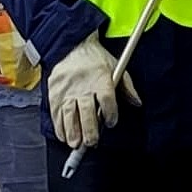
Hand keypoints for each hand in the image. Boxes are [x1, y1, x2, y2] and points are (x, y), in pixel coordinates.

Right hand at [48, 33, 140, 149]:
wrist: (72, 47)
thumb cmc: (95, 60)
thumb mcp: (116, 66)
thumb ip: (127, 86)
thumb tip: (137, 102)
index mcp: (100, 78)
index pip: (107, 99)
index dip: (110, 114)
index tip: (111, 122)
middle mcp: (83, 86)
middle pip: (86, 111)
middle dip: (89, 129)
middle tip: (92, 142)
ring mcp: (67, 90)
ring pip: (69, 114)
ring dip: (72, 132)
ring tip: (76, 144)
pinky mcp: (54, 94)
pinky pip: (56, 114)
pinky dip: (60, 127)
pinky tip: (64, 136)